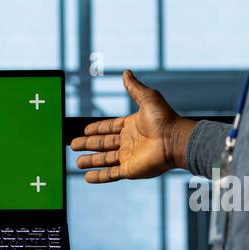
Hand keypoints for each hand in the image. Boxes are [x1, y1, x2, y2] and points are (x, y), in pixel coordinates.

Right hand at [70, 69, 196, 182]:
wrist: (175, 140)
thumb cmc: (165, 118)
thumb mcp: (147, 97)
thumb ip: (134, 87)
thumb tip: (126, 72)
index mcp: (131, 126)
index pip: (109, 127)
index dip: (97, 128)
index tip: (84, 130)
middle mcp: (129, 142)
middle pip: (103, 143)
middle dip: (88, 144)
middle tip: (73, 144)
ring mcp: (129, 157)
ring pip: (104, 159)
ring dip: (91, 160)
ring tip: (77, 161)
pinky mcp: (130, 170)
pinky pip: (111, 174)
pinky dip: (99, 176)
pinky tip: (87, 177)